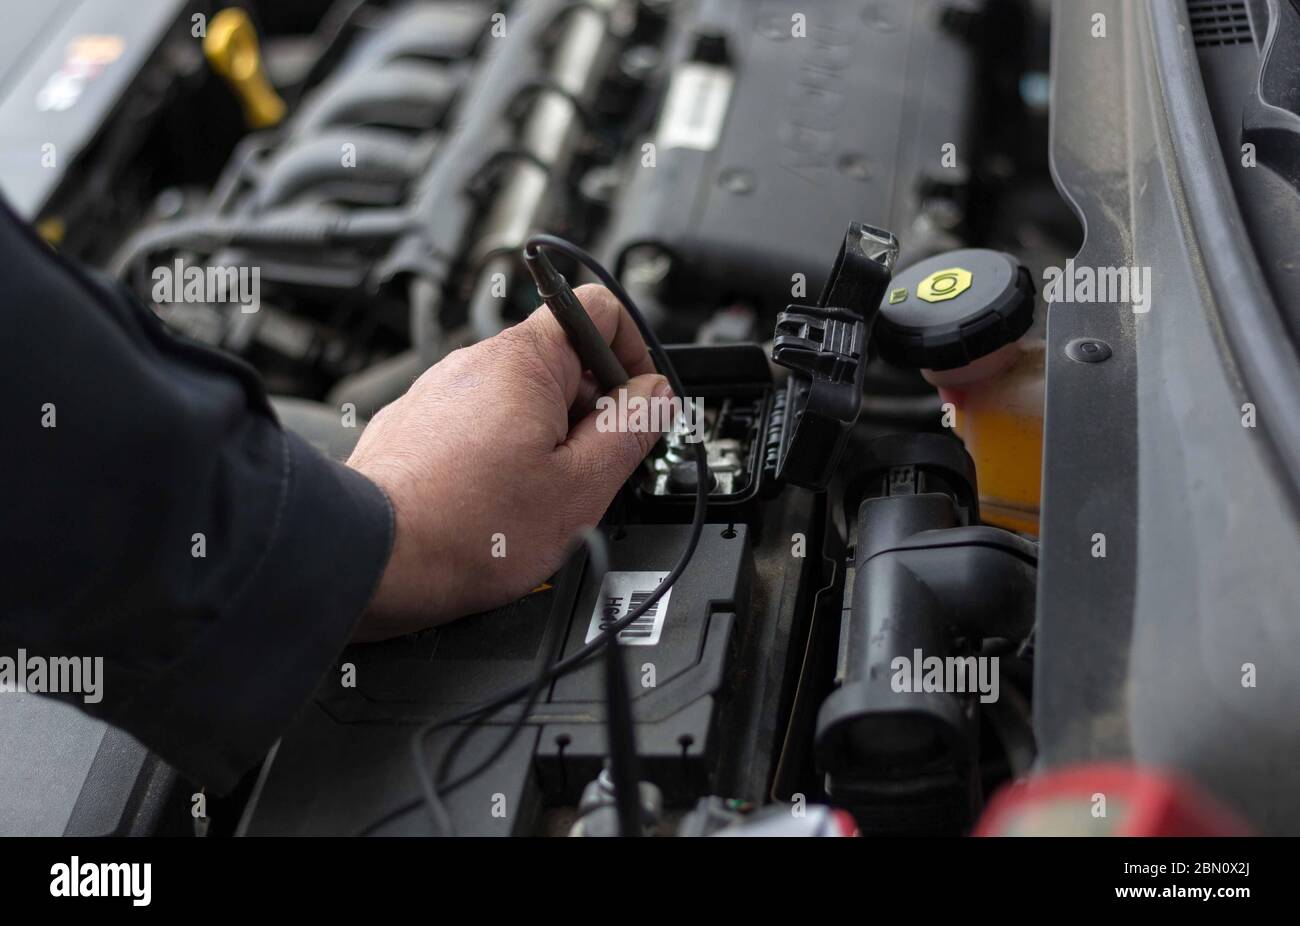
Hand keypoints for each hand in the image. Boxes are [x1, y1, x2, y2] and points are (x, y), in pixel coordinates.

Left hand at [347, 285, 670, 639]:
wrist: (371, 559)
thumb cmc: (466, 529)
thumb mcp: (579, 487)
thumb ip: (629, 430)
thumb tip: (654, 395)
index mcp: (525, 360)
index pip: (599, 310)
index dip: (634, 353)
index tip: (640, 404)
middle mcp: (477, 361)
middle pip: (563, 362)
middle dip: (590, 411)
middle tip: (592, 470)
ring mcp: (441, 392)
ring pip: (522, 399)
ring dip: (546, 439)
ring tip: (537, 496)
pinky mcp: (418, 425)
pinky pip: (481, 425)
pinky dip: (501, 454)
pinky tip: (495, 500)